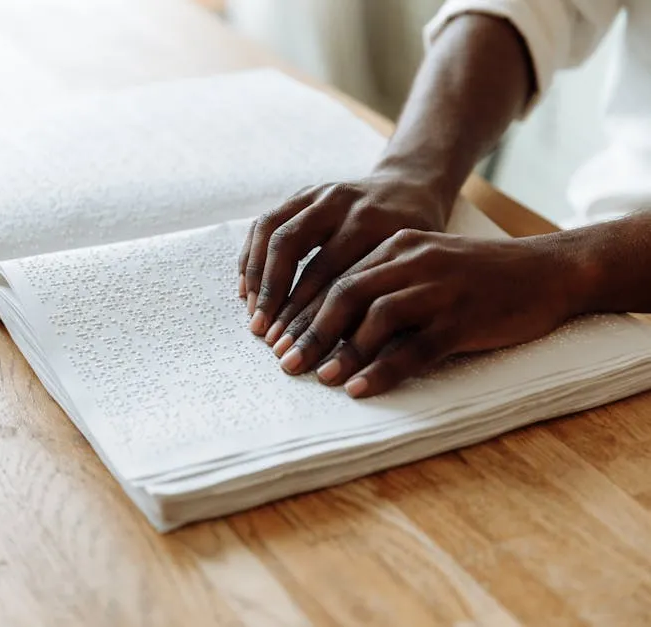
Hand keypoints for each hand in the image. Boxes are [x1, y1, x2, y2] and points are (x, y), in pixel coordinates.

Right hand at [238, 174, 448, 344]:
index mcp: (373, 223)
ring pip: (272, 231)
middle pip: (291, 247)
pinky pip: (265, 223)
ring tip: (252, 314)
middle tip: (263, 334)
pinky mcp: (302, 193)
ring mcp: (318, 193)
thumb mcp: (412, 269)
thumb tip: (343, 354)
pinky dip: (252, 256)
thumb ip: (379, 302)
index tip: (295, 348)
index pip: (329, 275)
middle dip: (274, 296)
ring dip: (257, 276)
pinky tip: (248, 288)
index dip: (308, 315)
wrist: (411, 187)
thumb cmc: (416, 242)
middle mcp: (341, 203)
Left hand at [273, 229, 585, 397]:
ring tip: (319, 377)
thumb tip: (335, 327)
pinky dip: (384, 370)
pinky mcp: (464, 319)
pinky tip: (360, 389)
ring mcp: (440, 289)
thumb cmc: (478, 276)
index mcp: (397, 246)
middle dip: (310, 331)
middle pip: (346, 293)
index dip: (303, 310)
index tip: (277, 339)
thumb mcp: (425, 266)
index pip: (336, 276)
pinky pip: (416, 348)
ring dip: (342, 350)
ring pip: (377, 318)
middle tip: (286, 362)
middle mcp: (413, 261)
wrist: (547, 270)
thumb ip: (384, 285)